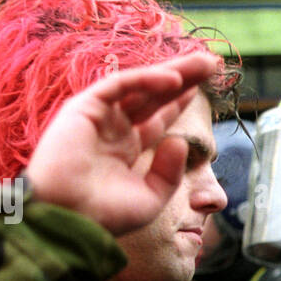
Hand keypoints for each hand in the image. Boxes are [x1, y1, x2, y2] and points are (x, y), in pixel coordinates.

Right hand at [24, 51, 220, 234]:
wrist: (69, 218)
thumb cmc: (105, 215)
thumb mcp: (150, 197)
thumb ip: (170, 172)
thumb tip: (180, 140)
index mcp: (124, 150)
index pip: (157, 118)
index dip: (179, 102)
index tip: (205, 87)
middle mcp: (112, 129)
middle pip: (153, 96)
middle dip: (182, 78)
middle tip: (211, 62)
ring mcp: (98, 117)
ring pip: (139, 86)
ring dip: (172, 71)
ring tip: (204, 62)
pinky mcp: (83, 107)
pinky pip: (119, 85)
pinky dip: (146, 80)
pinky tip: (174, 80)